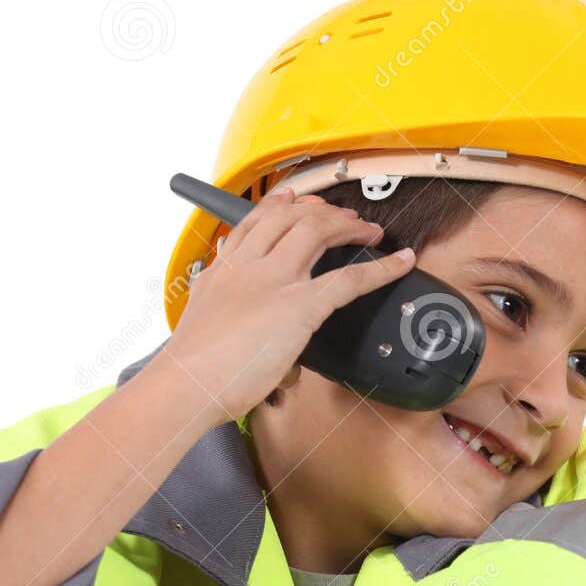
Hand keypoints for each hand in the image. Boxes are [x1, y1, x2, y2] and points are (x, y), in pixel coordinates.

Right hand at [153, 184, 415, 423]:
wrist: (186, 385)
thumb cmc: (192, 369)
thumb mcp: (200, 322)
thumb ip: (223, 306)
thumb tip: (241, 320)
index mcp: (223, 270)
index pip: (256, 220)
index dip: (282, 205)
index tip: (296, 200)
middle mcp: (248, 265)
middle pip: (291, 216)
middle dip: (324, 211)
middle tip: (346, 219)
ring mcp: (274, 281)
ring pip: (318, 230)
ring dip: (349, 226)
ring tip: (369, 233)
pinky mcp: (300, 305)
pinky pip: (349, 278)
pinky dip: (381, 268)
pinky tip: (398, 262)